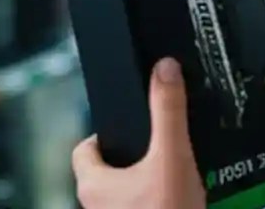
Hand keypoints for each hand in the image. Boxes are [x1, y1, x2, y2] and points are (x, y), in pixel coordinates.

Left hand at [72, 58, 206, 208]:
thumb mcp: (173, 155)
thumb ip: (168, 111)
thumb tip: (164, 69)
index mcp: (93, 183)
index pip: (84, 149)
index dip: (105, 134)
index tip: (131, 127)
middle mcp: (95, 206)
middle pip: (105, 171)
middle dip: (131, 158)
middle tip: (160, 148)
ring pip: (122, 193)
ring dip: (144, 182)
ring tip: (174, 172)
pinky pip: (138, 207)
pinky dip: (154, 200)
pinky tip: (180, 197)